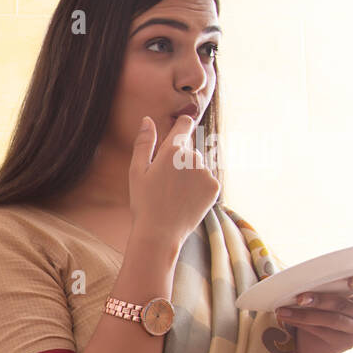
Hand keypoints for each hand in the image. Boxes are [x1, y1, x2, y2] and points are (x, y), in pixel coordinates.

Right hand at [128, 115, 220, 249]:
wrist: (160, 232)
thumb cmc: (144, 202)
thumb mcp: (137, 171)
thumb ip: (144, 143)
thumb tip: (147, 120)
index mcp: (172, 151)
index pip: (185, 124)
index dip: (183, 125)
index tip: (180, 129)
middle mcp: (192, 157)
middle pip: (190, 149)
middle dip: (181, 159)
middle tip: (166, 182)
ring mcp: (206, 172)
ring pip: (199, 165)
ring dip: (190, 173)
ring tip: (175, 194)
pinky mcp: (215, 186)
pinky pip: (207, 179)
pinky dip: (199, 187)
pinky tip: (186, 199)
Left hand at [275, 274, 352, 352]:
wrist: (316, 346)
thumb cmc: (325, 314)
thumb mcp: (332, 301)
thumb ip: (331, 290)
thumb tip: (304, 277)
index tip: (352, 281)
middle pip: (343, 304)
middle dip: (319, 300)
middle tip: (299, 297)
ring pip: (332, 319)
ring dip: (305, 313)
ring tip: (284, 310)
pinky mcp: (345, 344)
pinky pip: (321, 330)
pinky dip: (301, 322)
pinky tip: (287, 317)